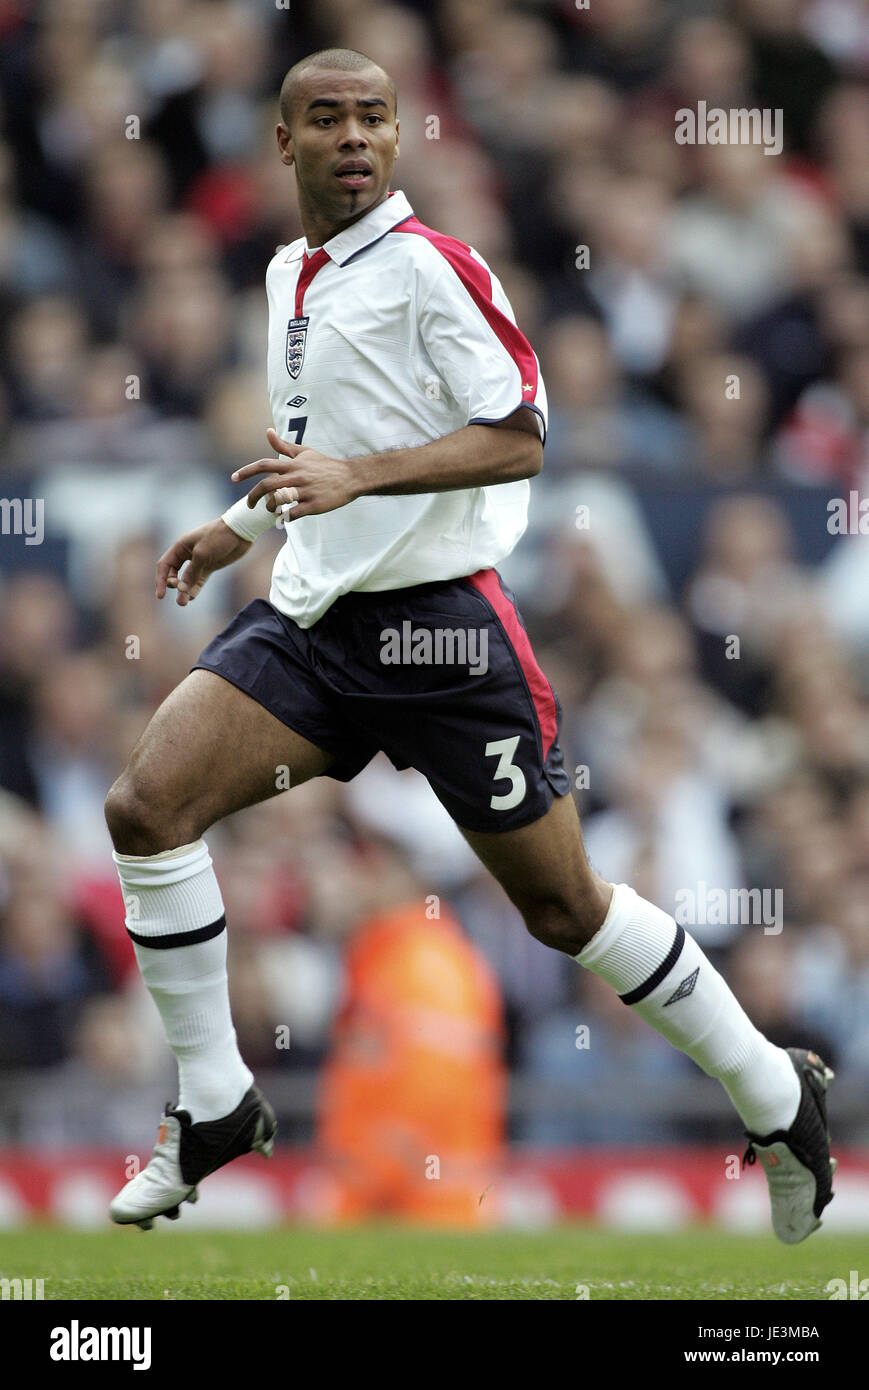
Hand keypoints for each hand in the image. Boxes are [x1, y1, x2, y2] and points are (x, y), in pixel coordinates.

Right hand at [156, 519, 251, 605]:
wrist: (240, 530)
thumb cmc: (218, 537)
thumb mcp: (202, 554)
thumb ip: (191, 573)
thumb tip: (181, 589)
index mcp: (180, 547)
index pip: (165, 565)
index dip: (161, 580)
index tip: (160, 595)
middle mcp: (187, 554)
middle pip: (173, 573)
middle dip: (173, 585)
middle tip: (180, 594)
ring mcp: (199, 561)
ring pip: (186, 579)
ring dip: (184, 591)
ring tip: (183, 603)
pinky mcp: (210, 566)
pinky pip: (198, 580)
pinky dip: (194, 589)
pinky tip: (192, 597)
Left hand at [231, 427, 357, 520]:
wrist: (350, 477)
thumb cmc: (325, 465)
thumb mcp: (305, 452)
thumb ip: (284, 446)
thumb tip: (268, 432)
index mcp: (293, 464)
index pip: (264, 465)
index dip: (246, 471)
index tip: (234, 477)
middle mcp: (297, 476)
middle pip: (266, 486)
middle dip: (253, 496)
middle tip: (249, 504)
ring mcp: (306, 491)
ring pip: (278, 500)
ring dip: (269, 507)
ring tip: (270, 510)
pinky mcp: (315, 505)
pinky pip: (294, 514)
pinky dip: (285, 518)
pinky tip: (284, 518)